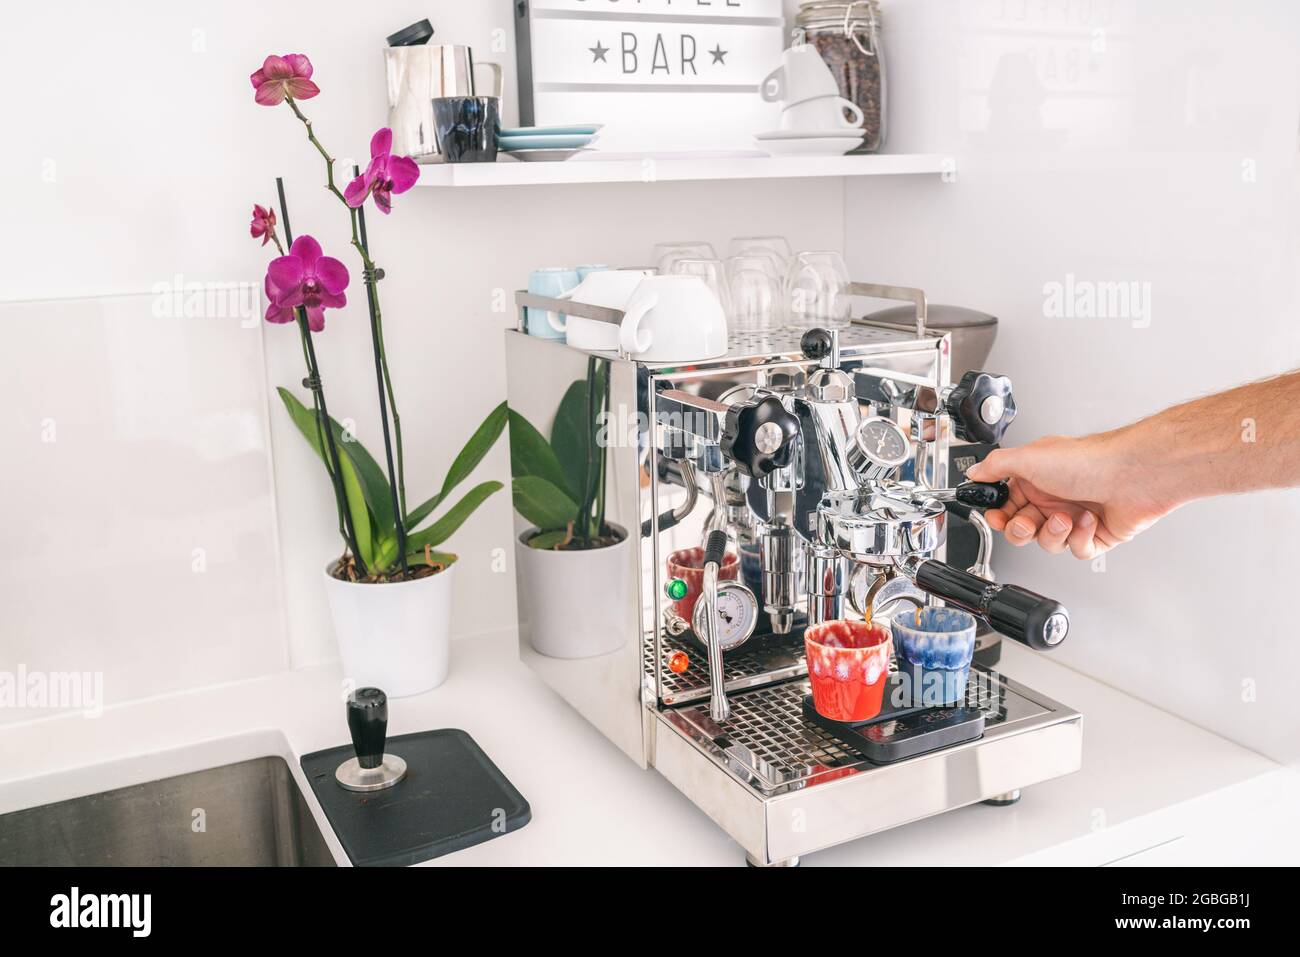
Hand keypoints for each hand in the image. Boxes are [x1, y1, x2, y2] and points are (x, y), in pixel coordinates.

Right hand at [965, 432, 1173, 558]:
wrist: (1134, 475)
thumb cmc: (1090, 460)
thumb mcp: (1030, 457)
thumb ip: (996, 466)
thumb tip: (975, 471)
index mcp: (1036, 479)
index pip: (1006, 504)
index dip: (998, 516)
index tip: (997, 517)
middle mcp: (1054, 497)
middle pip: (1022, 528)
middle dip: (1022, 530)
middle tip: (1028, 522)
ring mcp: (1074, 517)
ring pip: (1048, 542)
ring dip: (1054, 533)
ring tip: (1066, 518)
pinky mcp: (1095, 535)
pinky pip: (1077, 550)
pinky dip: (1080, 539)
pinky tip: (1089, 521)